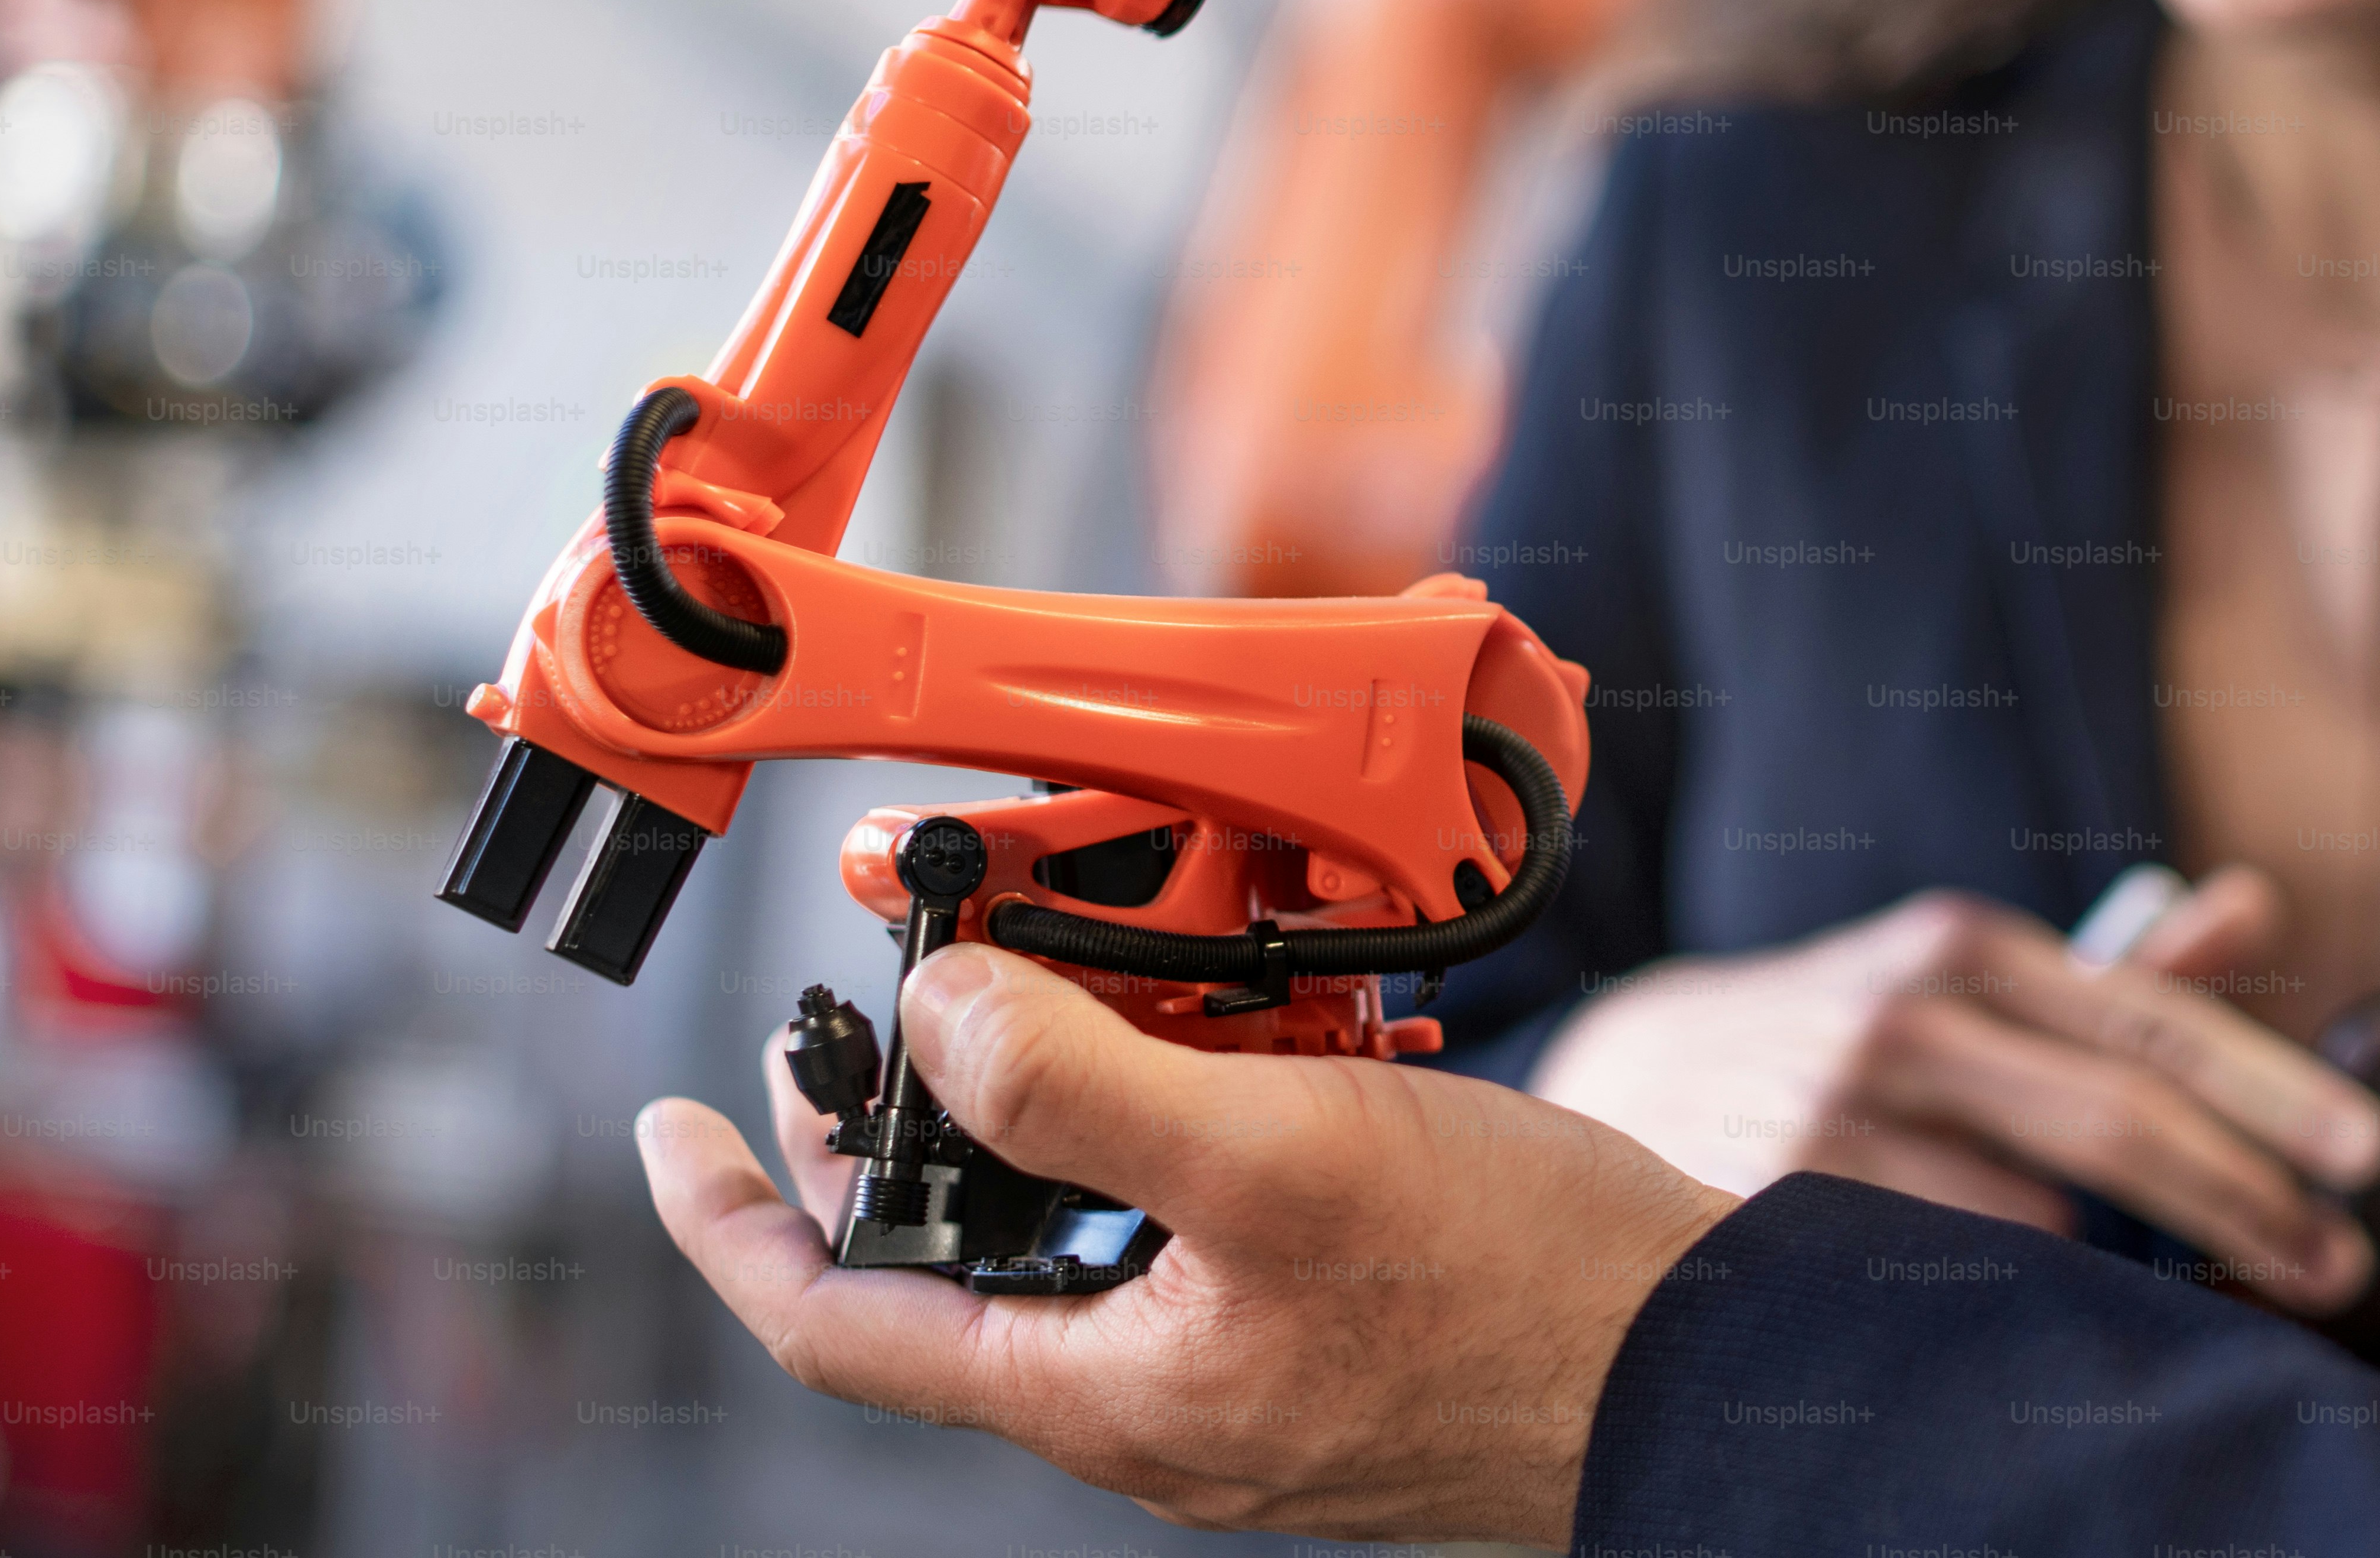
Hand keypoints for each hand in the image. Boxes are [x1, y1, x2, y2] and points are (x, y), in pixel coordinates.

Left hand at [640, 944, 1735, 1547]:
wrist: (1706, 1364)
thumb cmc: (1515, 1290)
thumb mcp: (1275, 1156)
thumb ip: (1082, 1085)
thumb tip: (937, 1012)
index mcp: (1101, 1394)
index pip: (838, 1326)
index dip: (732, 1222)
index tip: (673, 1125)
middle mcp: (1150, 1398)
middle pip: (954, 1269)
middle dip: (900, 1127)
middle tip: (885, 996)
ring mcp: (1237, 1368)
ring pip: (1077, 1233)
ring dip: (1043, 1104)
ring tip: (1048, 981)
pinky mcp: (1320, 1324)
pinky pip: (1189, 1221)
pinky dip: (1170, 1120)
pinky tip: (1223, 1036)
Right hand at [1525, 873, 2379, 1313]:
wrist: (1626, 1071)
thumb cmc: (1839, 1029)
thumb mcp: (1962, 973)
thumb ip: (2115, 963)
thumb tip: (2252, 905)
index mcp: (1959, 950)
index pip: (2147, 1019)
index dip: (2271, 1092)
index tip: (2367, 1156)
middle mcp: (1899, 1025)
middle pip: (2111, 1125)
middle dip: (2242, 1204)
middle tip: (2334, 1267)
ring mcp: (1832, 1124)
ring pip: (2033, 1230)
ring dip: (2134, 1283)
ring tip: (2207, 1318)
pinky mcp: (1777, 1220)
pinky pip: (1945, 1289)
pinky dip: (2023, 1317)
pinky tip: (2069, 1337)